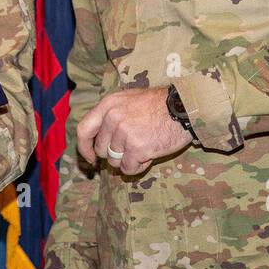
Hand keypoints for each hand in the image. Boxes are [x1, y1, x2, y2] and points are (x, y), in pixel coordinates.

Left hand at [76, 86, 190, 175]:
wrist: (184, 107)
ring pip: (115, 161)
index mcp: (108, 105)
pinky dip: (139, 166)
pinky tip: (149, 155)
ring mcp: (124, 133)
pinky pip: (129, 168)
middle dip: (115, 154)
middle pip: (101, 150)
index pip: (84, 130)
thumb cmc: (159, 104)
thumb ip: (111, 114)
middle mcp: (113, 118)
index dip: (84, 148)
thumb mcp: (129, 99)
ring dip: (129, 160)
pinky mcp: (137, 148)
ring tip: (144, 147)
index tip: (90, 158)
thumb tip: (96, 139)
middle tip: (133, 147)